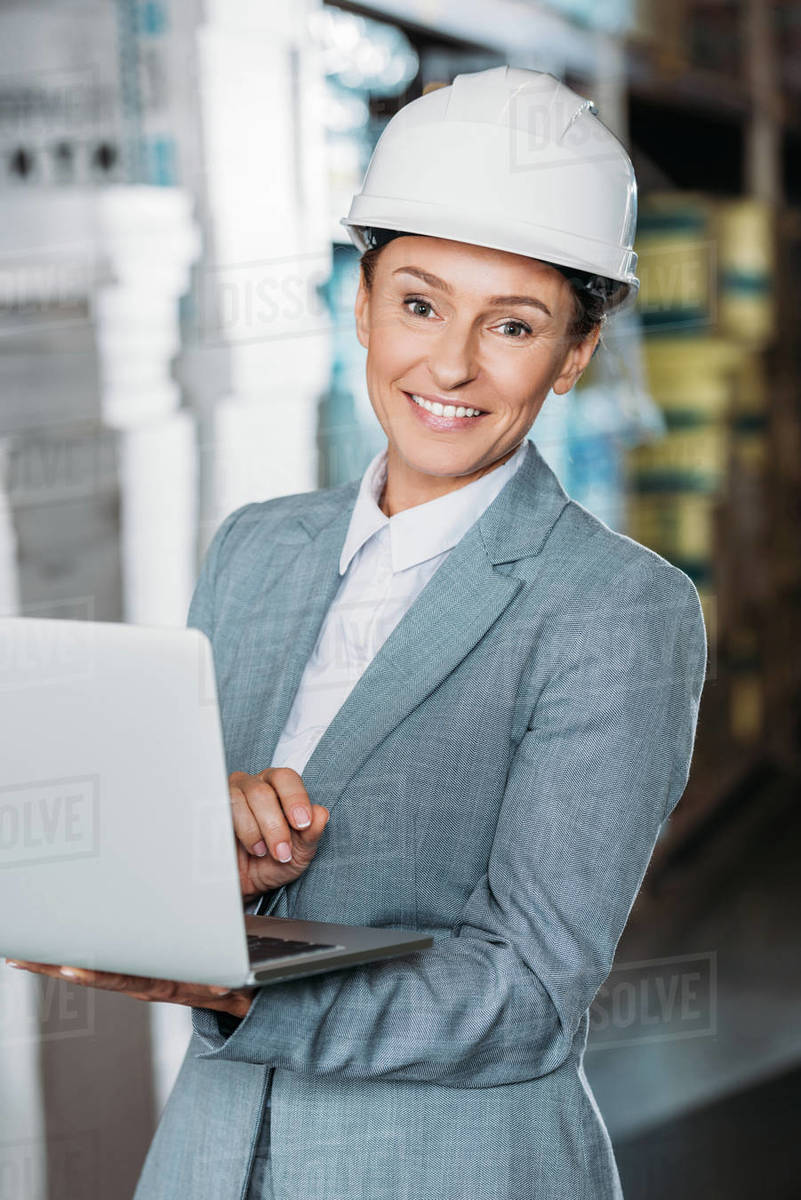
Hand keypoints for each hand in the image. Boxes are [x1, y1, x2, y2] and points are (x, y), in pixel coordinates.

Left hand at [5, 959, 253, 1018]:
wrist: (240, 995)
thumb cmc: (236, 981)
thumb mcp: (232, 984)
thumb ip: (224, 985)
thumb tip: (225, 987)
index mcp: (164, 984)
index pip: (124, 979)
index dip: (96, 975)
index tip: (69, 966)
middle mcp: (143, 985)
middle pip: (92, 975)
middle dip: (54, 965)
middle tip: (21, 955)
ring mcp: (136, 980)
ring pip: (89, 971)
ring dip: (53, 962)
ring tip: (20, 954)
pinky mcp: (134, 974)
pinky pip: (99, 968)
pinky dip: (70, 960)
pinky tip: (48, 955)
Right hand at [229, 767, 329, 900]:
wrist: (245, 885)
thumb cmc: (275, 862)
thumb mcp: (300, 853)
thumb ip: (312, 834)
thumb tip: (321, 814)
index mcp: (278, 787)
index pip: (286, 778)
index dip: (294, 798)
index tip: (302, 824)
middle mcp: (253, 785)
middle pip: (262, 791)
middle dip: (274, 825)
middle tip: (281, 852)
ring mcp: (228, 796)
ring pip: (238, 801)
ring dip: (253, 832)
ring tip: (261, 852)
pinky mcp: (210, 812)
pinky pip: (217, 814)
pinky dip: (232, 833)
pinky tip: (239, 848)